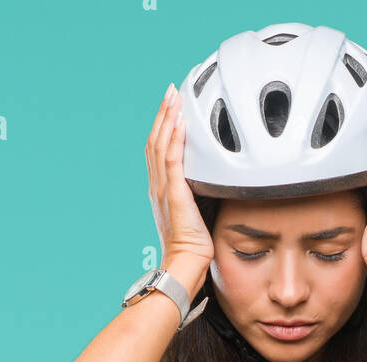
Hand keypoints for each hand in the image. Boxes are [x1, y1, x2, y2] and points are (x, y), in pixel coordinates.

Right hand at [147, 83, 212, 279]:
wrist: (184, 263)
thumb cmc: (192, 248)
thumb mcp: (193, 216)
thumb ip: (196, 197)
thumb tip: (211, 184)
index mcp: (160, 190)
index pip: (158, 151)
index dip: (162, 127)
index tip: (170, 107)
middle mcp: (157, 186)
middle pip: (155, 141)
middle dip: (163, 114)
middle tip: (171, 91)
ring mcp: (164, 189)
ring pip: (160, 145)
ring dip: (167, 118)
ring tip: (174, 97)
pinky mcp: (174, 193)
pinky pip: (172, 160)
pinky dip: (175, 138)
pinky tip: (181, 121)